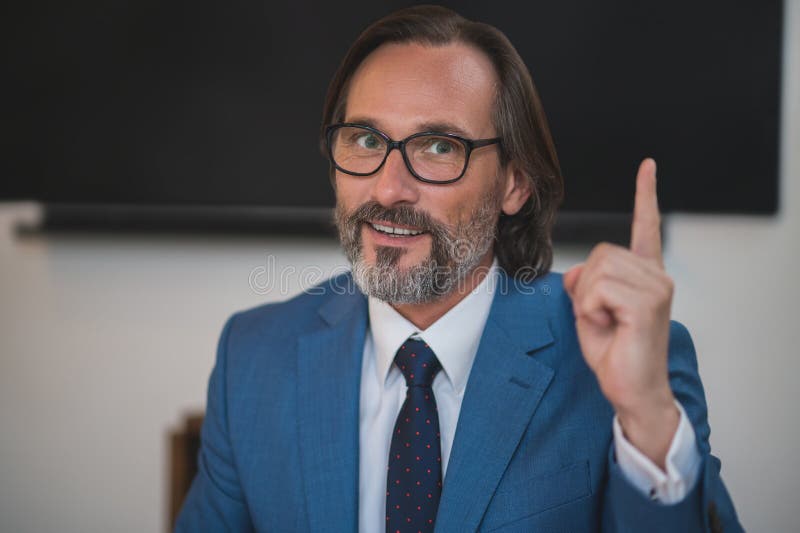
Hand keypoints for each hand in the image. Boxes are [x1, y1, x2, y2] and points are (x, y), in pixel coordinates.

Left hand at [563, 158, 678, 468]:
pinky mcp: (647, 303)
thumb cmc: (614, 353)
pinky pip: (598, 289)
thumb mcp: (589, 311)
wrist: (631, 390)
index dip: (645, 195)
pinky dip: (591, 309)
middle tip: (600, 316)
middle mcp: (656, 276)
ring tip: (607, 322)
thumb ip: (584, 284)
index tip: (647, 167)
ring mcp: (656, 287)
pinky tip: (609, 326)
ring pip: (597, 270)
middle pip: (600, 253)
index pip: (646, 227)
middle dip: (585, 286)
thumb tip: (579, 270)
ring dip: (588, 300)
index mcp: (646, 275)